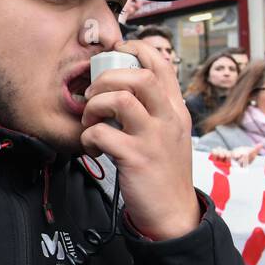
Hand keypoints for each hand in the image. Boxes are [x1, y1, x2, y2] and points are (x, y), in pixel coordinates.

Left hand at [80, 38, 200, 239]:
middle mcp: (169, 119)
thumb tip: (122, 87)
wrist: (174, 215)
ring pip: (121, 99)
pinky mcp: (137, 159)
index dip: (135, 49)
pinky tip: (93, 148)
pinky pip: (102, 134)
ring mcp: (154, 138)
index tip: (114, 53)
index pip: (162, 64)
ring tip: (90, 121)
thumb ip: (153, 110)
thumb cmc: (164, 172)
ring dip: (95, 105)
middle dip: (107, 77)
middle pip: (140, 76)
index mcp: (176, 110)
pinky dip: (88, 138)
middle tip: (93, 95)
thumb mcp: (169, 134)